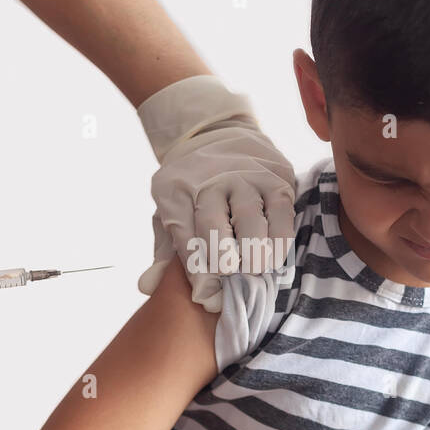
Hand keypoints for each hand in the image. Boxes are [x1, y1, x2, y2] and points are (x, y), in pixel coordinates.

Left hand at [136, 75, 296, 312]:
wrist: (217, 134)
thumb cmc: (191, 189)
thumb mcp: (168, 213)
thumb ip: (163, 253)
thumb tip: (148, 287)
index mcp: (175, 193)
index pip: (184, 239)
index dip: (197, 272)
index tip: (207, 295)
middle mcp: (209, 182)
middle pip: (215, 229)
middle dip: (226, 262)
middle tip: (234, 279)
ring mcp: (245, 178)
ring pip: (252, 222)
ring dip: (256, 255)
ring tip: (255, 271)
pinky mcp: (276, 177)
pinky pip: (282, 214)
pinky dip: (280, 240)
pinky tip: (275, 256)